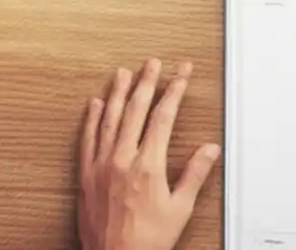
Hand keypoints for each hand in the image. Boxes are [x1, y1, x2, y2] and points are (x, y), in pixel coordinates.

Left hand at [79, 60, 221, 249]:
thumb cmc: (146, 241)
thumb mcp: (180, 208)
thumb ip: (194, 174)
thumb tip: (209, 149)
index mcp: (148, 165)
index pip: (163, 116)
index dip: (174, 91)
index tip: (181, 74)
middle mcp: (122, 159)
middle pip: (137, 110)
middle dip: (147, 83)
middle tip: (153, 63)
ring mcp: (101, 166)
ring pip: (110, 119)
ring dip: (119, 93)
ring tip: (124, 73)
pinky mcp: (86, 176)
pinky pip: (87, 139)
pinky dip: (92, 119)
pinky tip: (96, 104)